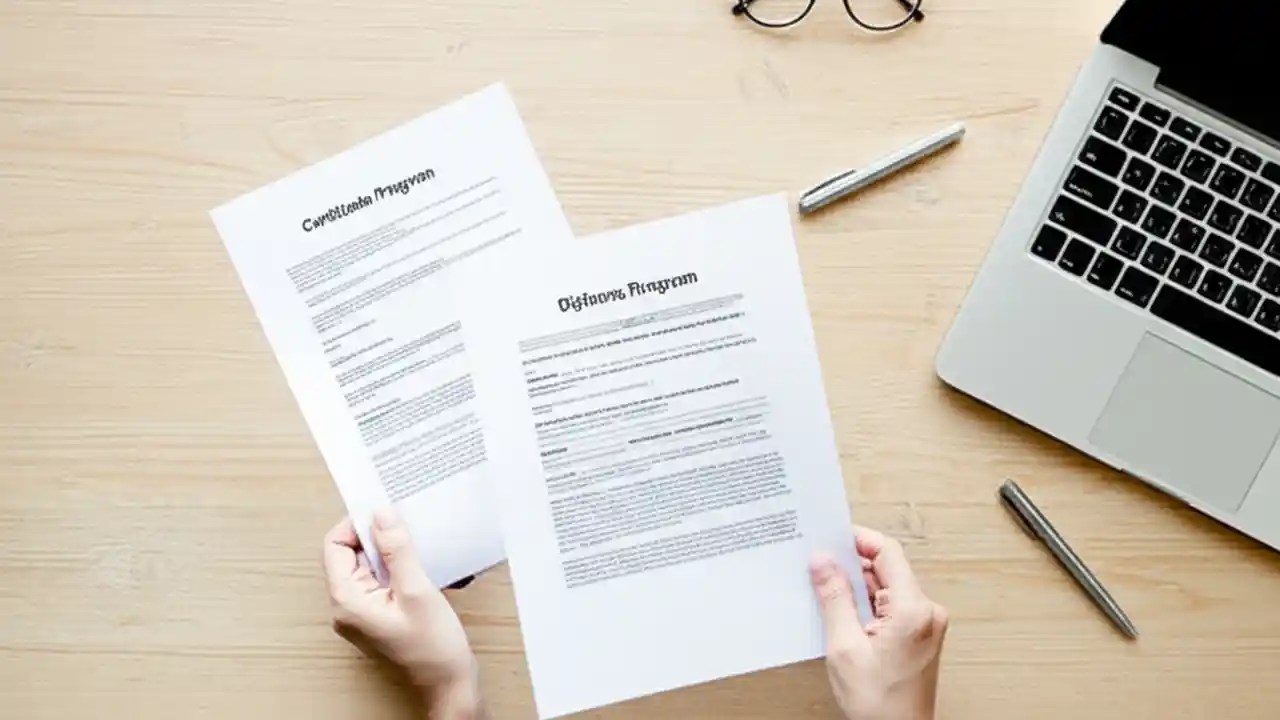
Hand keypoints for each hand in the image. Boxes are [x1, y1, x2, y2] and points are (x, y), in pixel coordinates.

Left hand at [322, 509, 485, 719]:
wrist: (449, 685)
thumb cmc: (433, 648)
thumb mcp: (417, 590)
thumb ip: (397, 550)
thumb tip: (382, 514)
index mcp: (347, 601)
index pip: (335, 546)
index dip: (356, 524)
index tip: (384, 512)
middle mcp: (346, 607)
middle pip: (350, 554)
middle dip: (376, 536)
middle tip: (406, 526)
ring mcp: (360, 613)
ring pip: (367, 566)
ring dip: (389, 552)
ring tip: (416, 547)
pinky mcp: (376, 615)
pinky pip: (378, 580)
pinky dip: (396, 568)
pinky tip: (418, 567)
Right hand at [810, 527, 947, 719]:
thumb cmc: (879, 705)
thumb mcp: (845, 647)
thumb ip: (834, 598)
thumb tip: (823, 562)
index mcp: (913, 610)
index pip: (887, 552)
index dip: (858, 540)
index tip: (832, 538)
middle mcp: (926, 612)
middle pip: (887, 569)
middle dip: (852, 566)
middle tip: (819, 568)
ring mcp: (926, 624)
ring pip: (887, 588)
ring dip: (858, 588)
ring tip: (827, 597)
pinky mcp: (920, 635)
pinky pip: (891, 606)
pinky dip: (867, 605)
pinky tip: (844, 616)